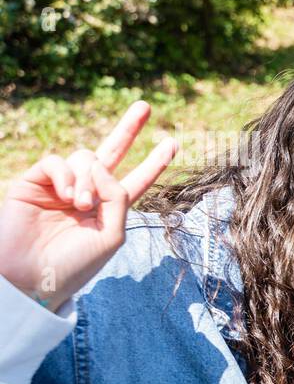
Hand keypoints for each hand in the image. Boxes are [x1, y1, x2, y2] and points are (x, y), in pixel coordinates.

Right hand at [0, 101, 174, 309]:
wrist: (31, 276)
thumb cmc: (73, 264)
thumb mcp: (111, 235)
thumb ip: (117, 198)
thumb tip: (102, 166)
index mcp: (109, 210)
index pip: (136, 181)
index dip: (154, 163)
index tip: (172, 143)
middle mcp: (87, 194)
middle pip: (111, 153)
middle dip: (128, 129)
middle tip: (145, 106)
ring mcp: (60, 186)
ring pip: (85, 158)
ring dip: (88, 179)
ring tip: (80, 206)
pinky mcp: (33, 182)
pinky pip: (56, 162)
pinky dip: (65, 174)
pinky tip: (67, 195)